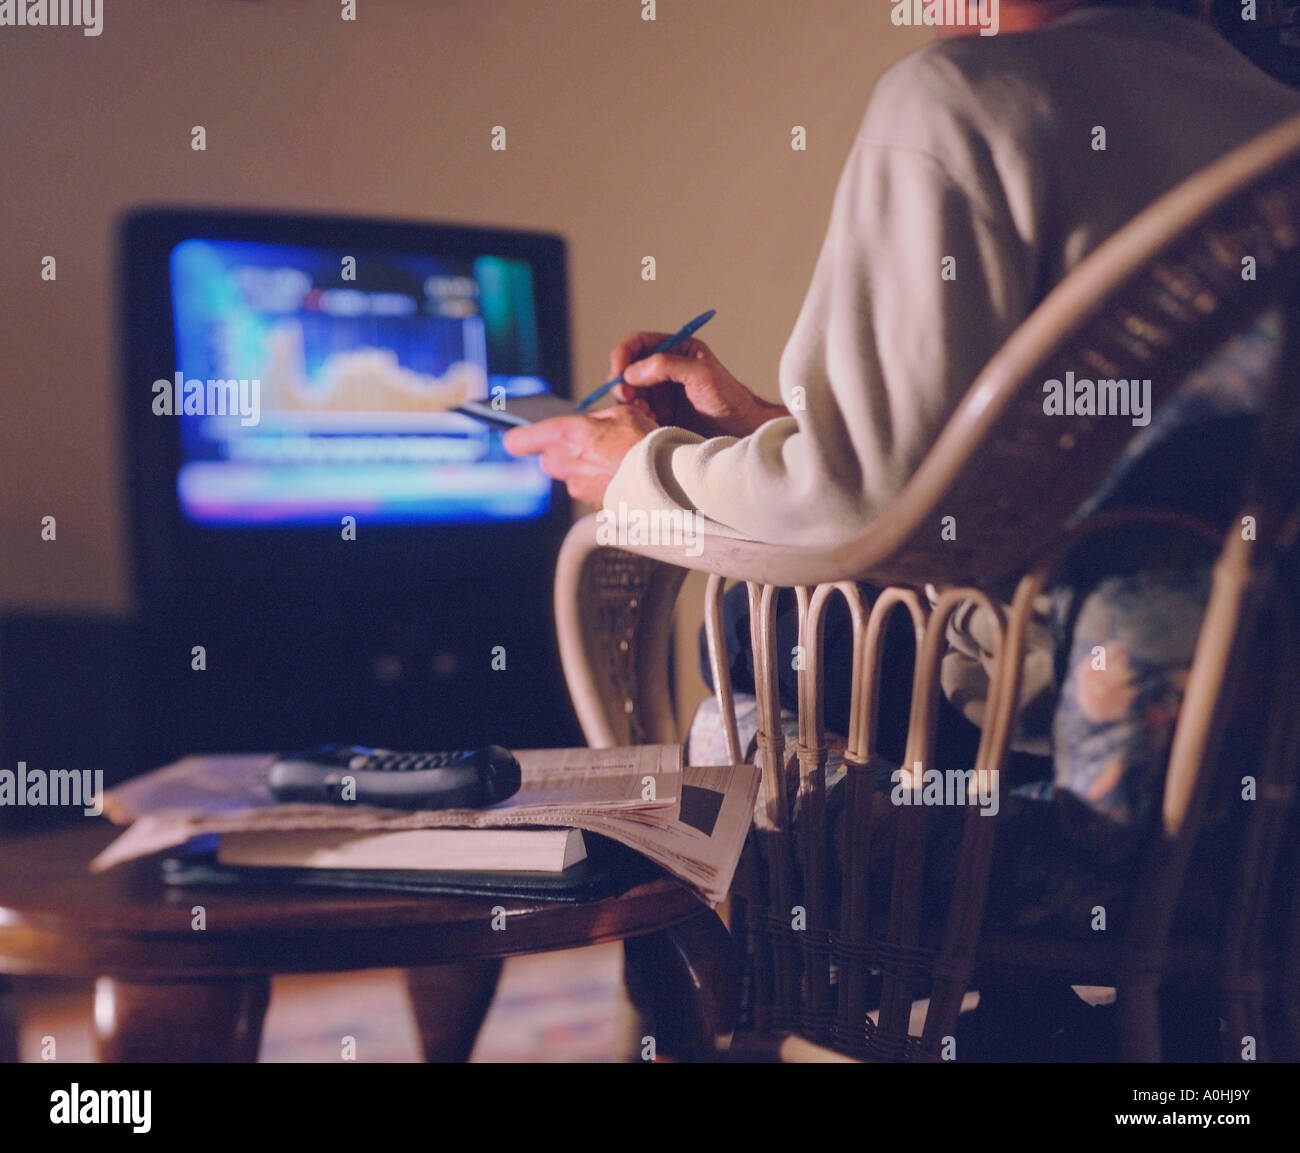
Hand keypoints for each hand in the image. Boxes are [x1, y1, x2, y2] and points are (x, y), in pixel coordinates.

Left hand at [501, 404, 657, 505]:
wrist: (669, 481)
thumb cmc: (646, 442)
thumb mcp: (623, 413)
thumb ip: (596, 419)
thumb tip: (589, 424)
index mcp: (567, 436)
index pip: (521, 440)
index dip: (518, 438)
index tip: (515, 438)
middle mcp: (566, 465)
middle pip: (549, 459)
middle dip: (563, 452)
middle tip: (589, 444)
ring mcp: (578, 488)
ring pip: (569, 476)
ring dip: (583, 468)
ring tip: (613, 460)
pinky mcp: (592, 504)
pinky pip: (588, 490)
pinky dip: (599, 482)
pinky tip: (621, 474)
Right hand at [607, 332, 787, 437]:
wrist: (740, 429)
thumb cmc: (729, 398)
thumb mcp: (701, 374)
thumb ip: (667, 365)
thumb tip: (632, 371)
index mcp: (675, 349)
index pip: (638, 344)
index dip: (623, 354)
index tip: (619, 372)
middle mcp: (664, 369)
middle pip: (627, 369)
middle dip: (623, 383)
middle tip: (630, 398)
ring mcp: (660, 392)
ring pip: (629, 393)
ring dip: (630, 403)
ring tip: (646, 413)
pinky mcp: (659, 413)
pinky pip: (637, 413)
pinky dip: (637, 417)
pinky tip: (651, 423)